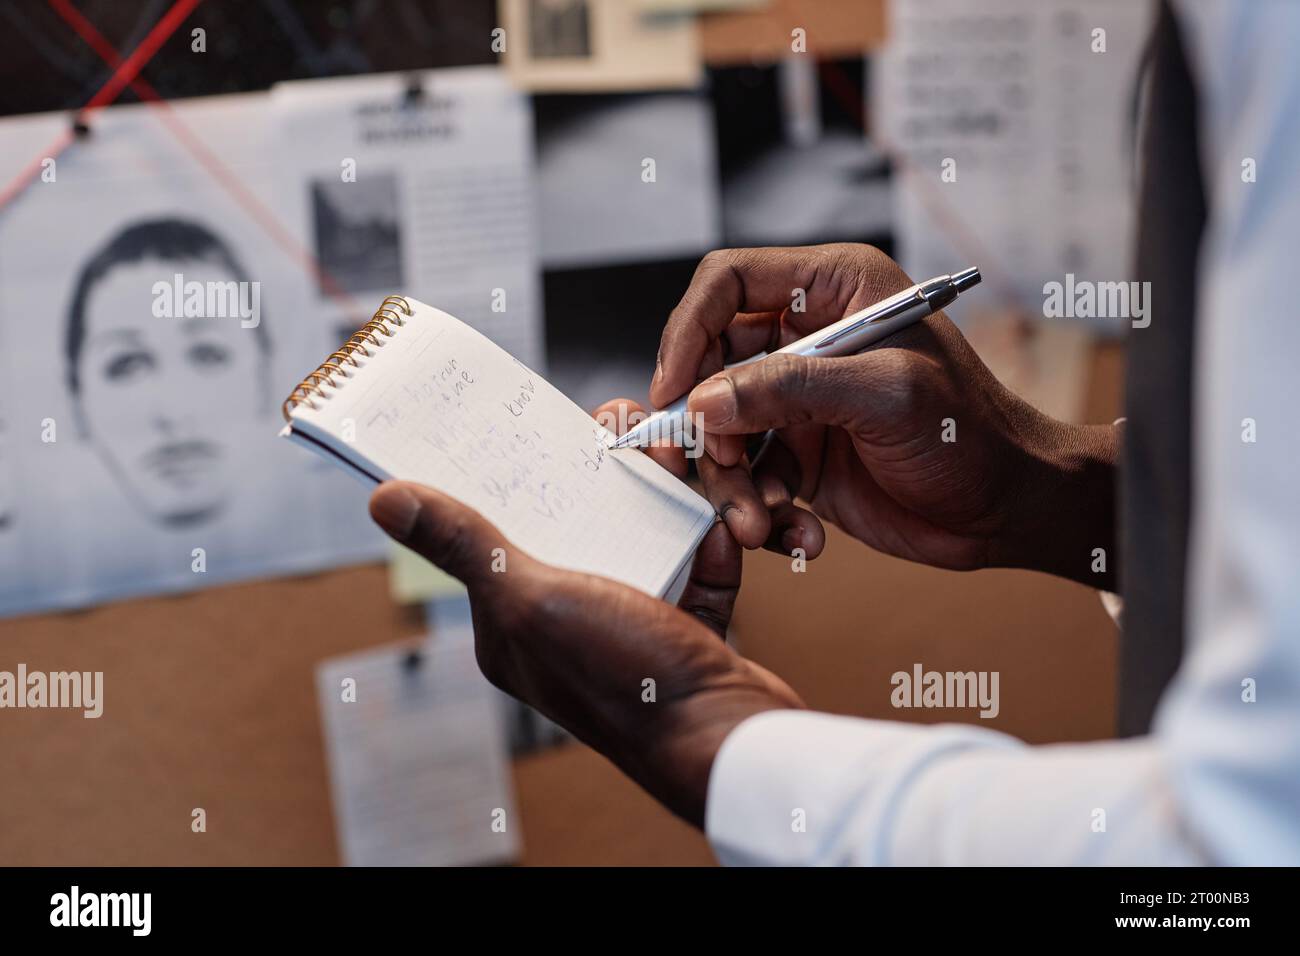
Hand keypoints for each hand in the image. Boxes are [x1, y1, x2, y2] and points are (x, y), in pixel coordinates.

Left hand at [368, 399, 802, 825]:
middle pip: (574, 518)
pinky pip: (694, 558)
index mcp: (513, 623)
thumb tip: (382, 499)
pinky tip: (717, 526)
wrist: (728, 739)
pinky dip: (709, 538)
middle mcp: (567, 620)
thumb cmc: (622, 678)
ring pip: (640, 528)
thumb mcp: (531, 601)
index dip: (509, 473)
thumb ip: (465, 546)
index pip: (496, 530)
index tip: (528, 421)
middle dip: (602, 471)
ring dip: (663, 494)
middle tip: (626, 432)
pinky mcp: (686, 622)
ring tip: (677, 466)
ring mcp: (630, 620)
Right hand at [652, 244, 1117, 586]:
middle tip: (712, 466)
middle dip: (704, 424)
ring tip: (760, 522)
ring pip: (720, 430)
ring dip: (730, 482)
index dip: (688, 331)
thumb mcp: (885, 396)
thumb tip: (704, 399)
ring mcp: (798, 401)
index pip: (727, 283)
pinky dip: (758, 509)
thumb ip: (790, 389)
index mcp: (833, 289)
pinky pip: (747, 477)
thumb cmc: (971, 434)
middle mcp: (807, 339)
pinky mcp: (798, 456)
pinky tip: (797, 534)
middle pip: (709, 363)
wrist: (1007, 510)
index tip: (674, 391)